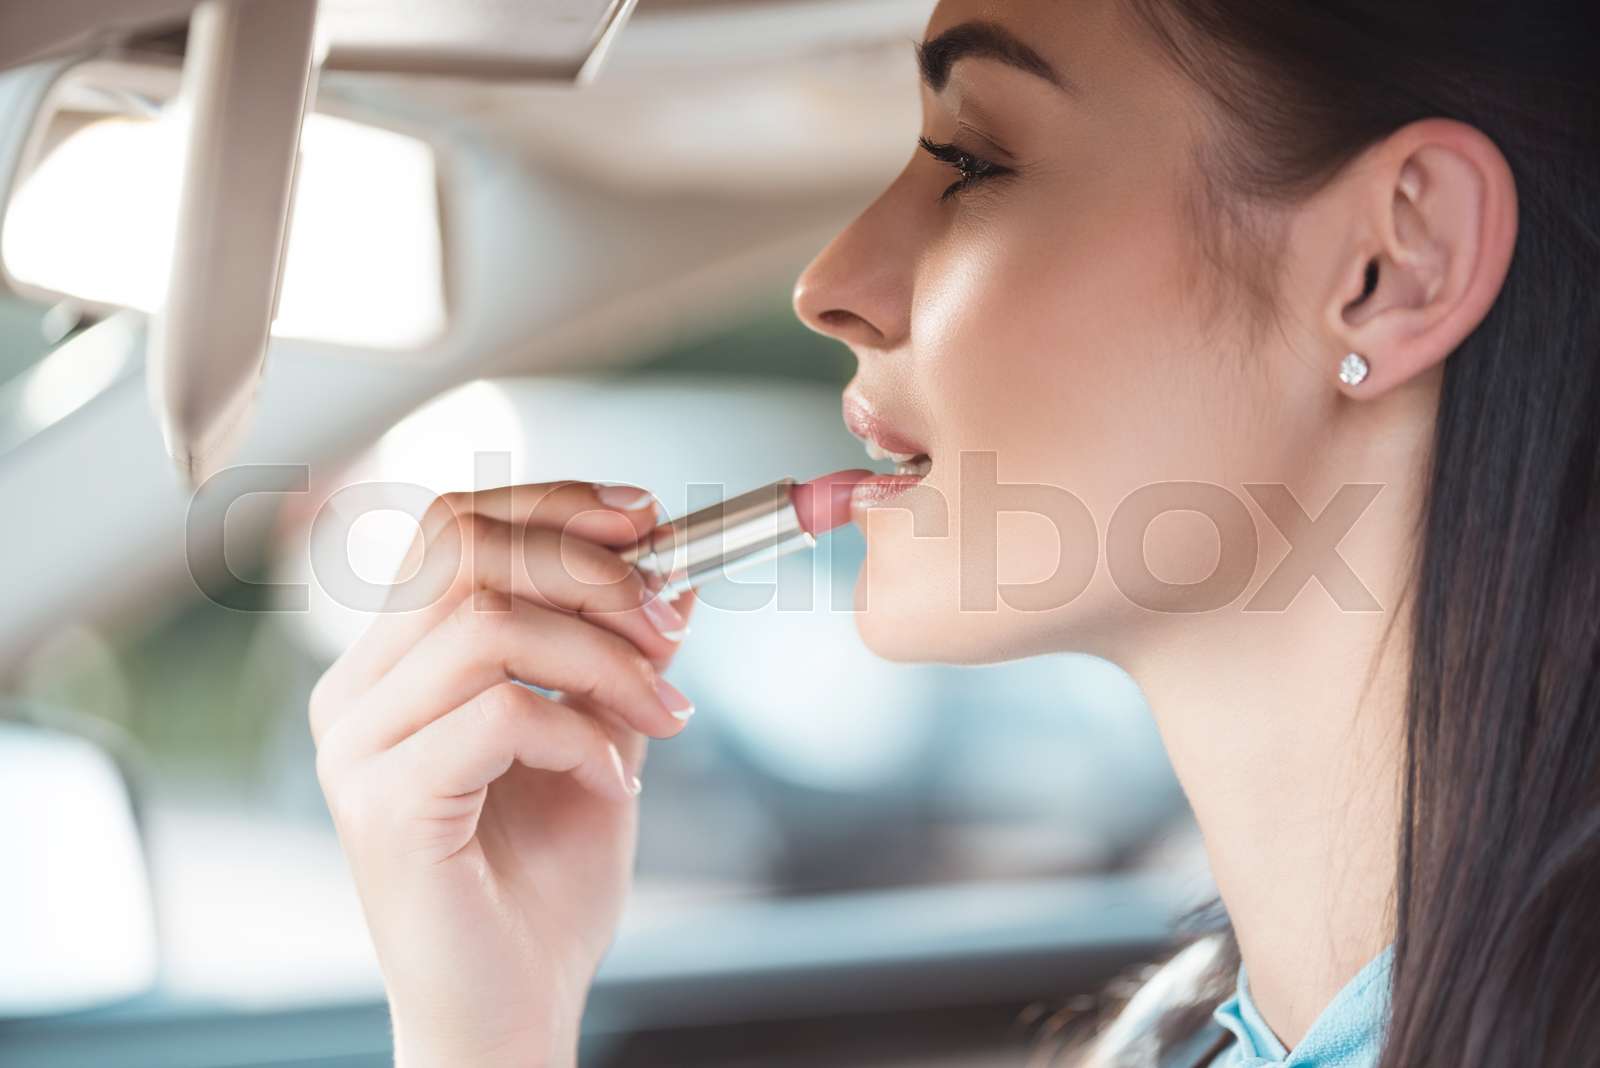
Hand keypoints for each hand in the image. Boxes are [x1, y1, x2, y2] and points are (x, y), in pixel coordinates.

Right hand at [309, 481, 695, 1066]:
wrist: (515, 1006)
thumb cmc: (546, 882)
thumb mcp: (601, 736)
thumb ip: (619, 653)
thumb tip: (674, 569)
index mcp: (395, 663)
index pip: (455, 527)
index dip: (555, 504)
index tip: (649, 517)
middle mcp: (357, 692)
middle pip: (466, 551)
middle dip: (593, 569)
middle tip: (669, 621)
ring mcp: (358, 747)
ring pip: (491, 626)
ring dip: (607, 660)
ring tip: (663, 714)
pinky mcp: (383, 804)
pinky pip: (501, 715)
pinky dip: (582, 733)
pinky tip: (612, 776)